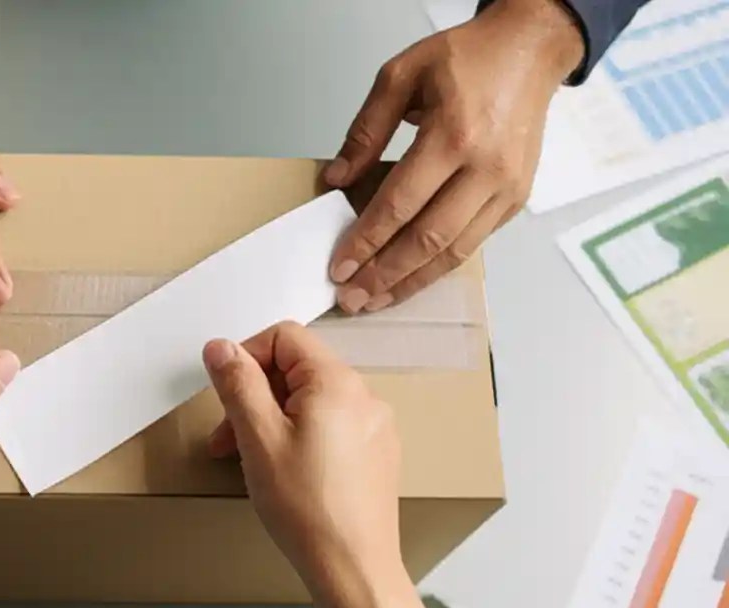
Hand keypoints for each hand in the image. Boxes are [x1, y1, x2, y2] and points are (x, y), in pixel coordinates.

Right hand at [201, 323, 400, 581]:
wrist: (353, 567)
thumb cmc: (305, 507)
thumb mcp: (258, 439)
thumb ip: (238, 385)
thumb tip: (220, 346)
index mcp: (336, 382)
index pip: (285, 337)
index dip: (247, 357)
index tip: (224, 394)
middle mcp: (364, 396)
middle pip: (298, 370)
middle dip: (256, 395)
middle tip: (226, 438)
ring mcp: (375, 426)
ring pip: (312, 401)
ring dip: (273, 419)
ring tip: (250, 460)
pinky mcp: (377, 454)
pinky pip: (331, 426)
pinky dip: (300, 436)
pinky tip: (285, 473)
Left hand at [325, 0, 583, 312]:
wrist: (529, 51)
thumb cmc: (466, 58)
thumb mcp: (401, 75)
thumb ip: (365, 131)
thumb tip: (335, 179)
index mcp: (454, 135)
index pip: (400, 204)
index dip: (366, 241)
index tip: (338, 266)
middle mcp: (486, 168)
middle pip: (428, 238)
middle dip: (384, 275)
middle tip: (350, 298)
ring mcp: (507, 188)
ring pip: (455, 251)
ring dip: (411, 282)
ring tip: (374, 300)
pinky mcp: (516, 198)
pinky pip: (474, 242)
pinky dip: (439, 266)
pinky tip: (411, 278)